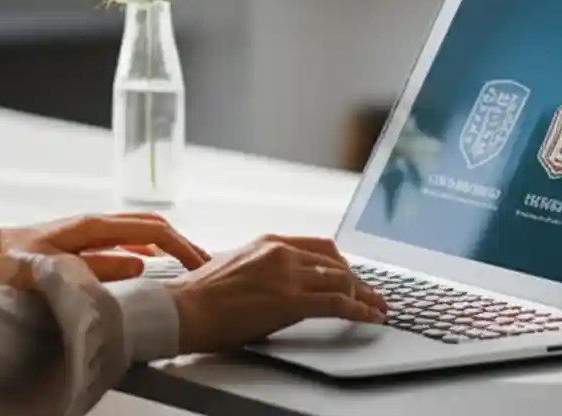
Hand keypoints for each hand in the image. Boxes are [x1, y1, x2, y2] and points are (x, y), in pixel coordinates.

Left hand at [0, 213, 209, 282]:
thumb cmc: (15, 264)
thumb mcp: (57, 270)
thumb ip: (99, 269)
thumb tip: (141, 266)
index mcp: (93, 225)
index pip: (151, 230)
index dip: (179, 245)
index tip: (199, 264)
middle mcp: (96, 222)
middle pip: (151, 224)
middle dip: (181, 242)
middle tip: (204, 263)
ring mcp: (91, 229)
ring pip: (141, 230)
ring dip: (167, 245)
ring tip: (187, 264)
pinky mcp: (85, 240)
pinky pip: (126, 240)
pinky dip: (148, 249)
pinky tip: (155, 265)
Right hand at [165, 235, 387, 353]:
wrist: (182, 309)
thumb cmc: (200, 296)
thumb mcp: (236, 267)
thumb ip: (263, 269)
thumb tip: (278, 283)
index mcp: (270, 243)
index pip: (321, 247)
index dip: (343, 264)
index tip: (353, 276)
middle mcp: (282, 253)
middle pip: (336, 264)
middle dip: (359, 281)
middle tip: (374, 295)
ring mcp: (287, 275)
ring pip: (341, 282)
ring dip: (365, 297)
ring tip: (379, 308)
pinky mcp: (290, 301)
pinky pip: (337, 304)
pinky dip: (360, 311)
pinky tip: (370, 318)